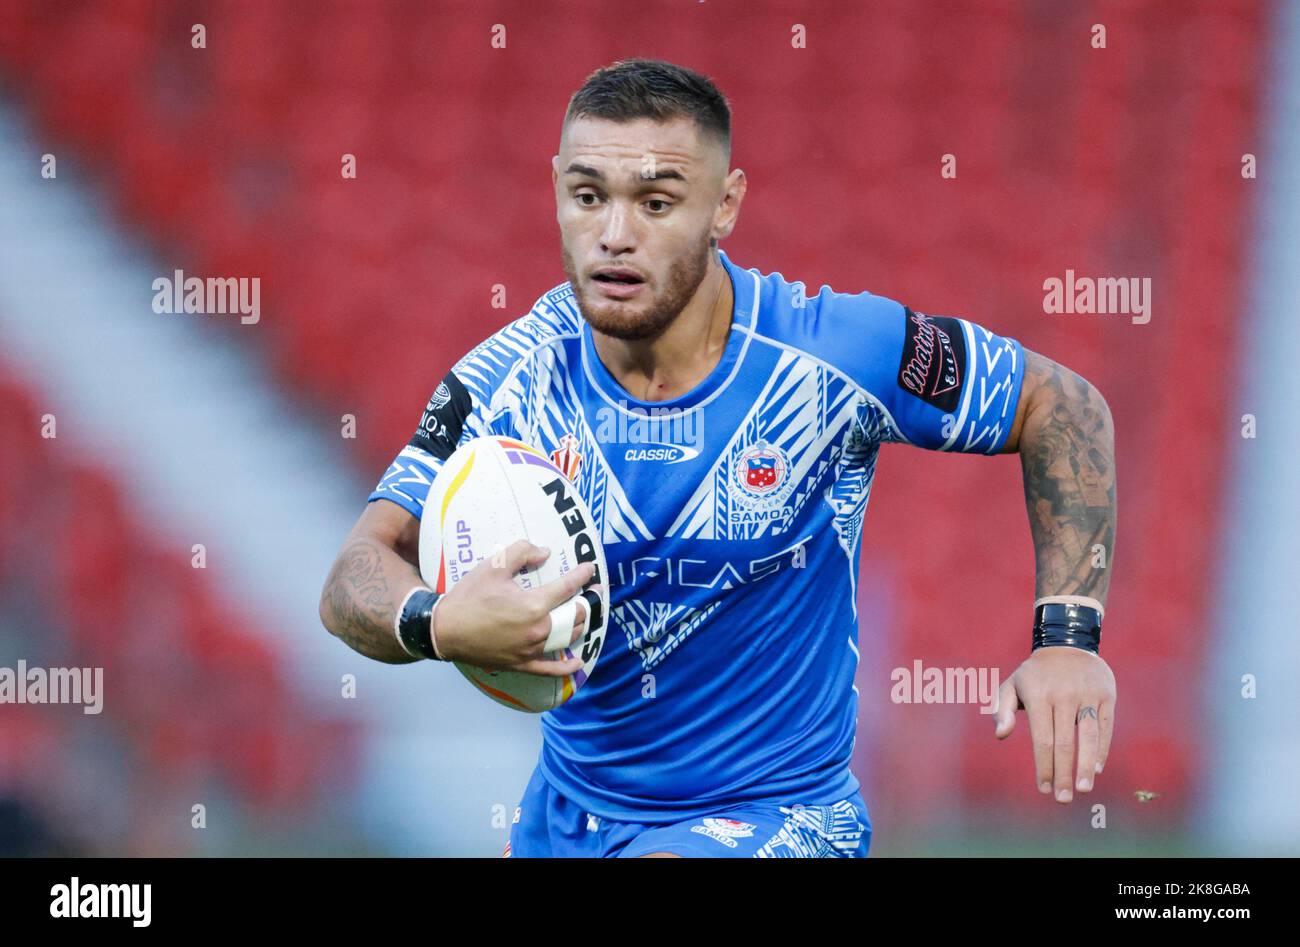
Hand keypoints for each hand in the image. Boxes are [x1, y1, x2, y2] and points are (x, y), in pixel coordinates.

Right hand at [433, 540, 599, 676]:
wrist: (444, 630)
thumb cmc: (468, 596)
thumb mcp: (493, 565)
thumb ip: (522, 552)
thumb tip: (545, 553)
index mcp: (534, 604)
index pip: (568, 588)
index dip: (582, 576)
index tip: (589, 569)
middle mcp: (538, 629)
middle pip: (575, 616)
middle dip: (589, 602)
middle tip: (597, 592)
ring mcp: (531, 650)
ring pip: (567, 638)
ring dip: (581, 625)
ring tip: (586, 615)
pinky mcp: (522, 663)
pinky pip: (551, 669)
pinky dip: (567, 667)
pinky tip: (578, 661)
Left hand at [993, 647, 1115, 802]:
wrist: (1067, 644)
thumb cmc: (1034, 675)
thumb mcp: (1011, 685)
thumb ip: (1000, 709)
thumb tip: (1000, 735)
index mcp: (1038, 695)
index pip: (1042, 739)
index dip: (1043, 766)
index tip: (1042, 788)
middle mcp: (1063, 695)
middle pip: (1065, 743)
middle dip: (1063, 774)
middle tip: (1062, 798)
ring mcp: (1087, 694)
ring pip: (1089, 737)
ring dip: (1086, 767)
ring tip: (1083, 789)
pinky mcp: (1106, 695)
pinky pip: (1105, 727)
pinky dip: (1101, 749)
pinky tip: (1096, 768)